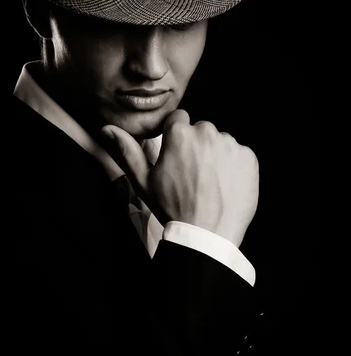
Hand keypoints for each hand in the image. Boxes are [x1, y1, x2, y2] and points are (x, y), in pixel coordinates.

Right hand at [100, 110, 258, 246]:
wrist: (206, 235)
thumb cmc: (172, 208)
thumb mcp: (143, 180)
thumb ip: (126, 151)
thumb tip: (107, 130)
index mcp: (180, 134)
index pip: (178, 120)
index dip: (175, 139)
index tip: (176, 157)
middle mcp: (207, 132)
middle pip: (200, 131)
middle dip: (196, 146)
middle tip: (191, 175)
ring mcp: (231, 145)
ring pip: (220, 142)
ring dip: (215, 156)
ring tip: (208, 184)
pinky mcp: (249, 158)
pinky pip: (239, 155)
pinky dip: (233, 167)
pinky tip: (224, 186)